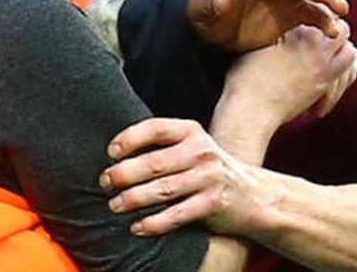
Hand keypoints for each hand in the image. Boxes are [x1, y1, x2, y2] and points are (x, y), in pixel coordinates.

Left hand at [99, 119, 261, 235]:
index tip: (110, 152)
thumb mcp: (190, 145)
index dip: (129, 139)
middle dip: (124, 173)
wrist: (251, 193)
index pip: (155, 129)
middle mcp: (201, 152)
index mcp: (190, 131)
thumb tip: (114, 155)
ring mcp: (209, 178)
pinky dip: (154, 223)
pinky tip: (137, 227)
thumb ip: (161, 145)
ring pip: (163, 190)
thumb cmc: (206, 167)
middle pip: (155, 163)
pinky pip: (177, 215)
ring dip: (133, 199)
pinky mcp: (213, 204)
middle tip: (104, 182)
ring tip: (114, 205)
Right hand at [218, 24, 356, 130]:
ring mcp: (321, 62)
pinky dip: (344, 77)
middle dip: (336, 35)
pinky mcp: (326, 83)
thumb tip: (283, 35)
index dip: (320, 22)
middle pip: (340, 28)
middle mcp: (311, 40)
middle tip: (325, 48)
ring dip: (343, 55)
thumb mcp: (255, 47)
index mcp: (293, 27)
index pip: (320, 15)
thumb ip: (276, 37)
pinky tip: (330, 83)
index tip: (313, 34)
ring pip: (350, 50)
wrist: (250, 107)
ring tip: (330, 64)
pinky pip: (349, 73)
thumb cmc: (245, 80)